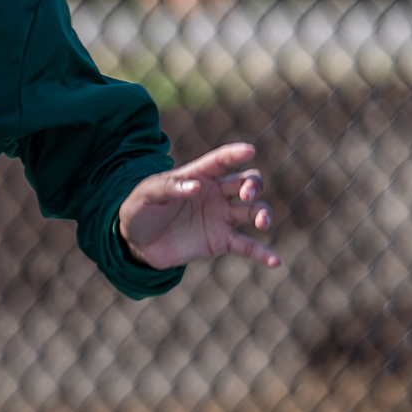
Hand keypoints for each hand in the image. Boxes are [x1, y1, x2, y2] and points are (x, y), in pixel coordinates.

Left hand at [117, 142, 280, 269]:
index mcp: (198, 175)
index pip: (220, 161)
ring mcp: (221, 217)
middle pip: (247, 182)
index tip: (248, 150)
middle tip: (246, 194)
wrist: (137, 241)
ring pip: (253, 211)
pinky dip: (262, 253)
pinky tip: (275, 262)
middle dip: (253, 185)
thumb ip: (169, 187)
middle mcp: (216, 193)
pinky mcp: (221, 241)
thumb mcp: (147, 194)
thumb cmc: (141, 208)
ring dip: (263, 214)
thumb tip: (196, 186)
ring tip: (262, 223)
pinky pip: (248, 246)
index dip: (235, 154)